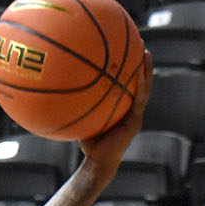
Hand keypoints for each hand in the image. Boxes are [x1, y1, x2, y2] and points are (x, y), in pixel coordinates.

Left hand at [78, 51, 151, 175]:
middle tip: (139, 42)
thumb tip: (58, 85)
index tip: (126, 47)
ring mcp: (136, 114)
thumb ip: (76, 103)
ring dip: (146, 69)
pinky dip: (141, 84)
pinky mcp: (136, 121)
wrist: (98, 162)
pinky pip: (140, 99)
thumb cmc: (87, 142)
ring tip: (145, 51)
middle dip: (140, 62)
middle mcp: (131, 108)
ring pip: (144, 87)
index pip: (128, 83)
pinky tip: (139, 71)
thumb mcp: (81, 118)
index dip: (129, 66)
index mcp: (122, 106)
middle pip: (139, 81)